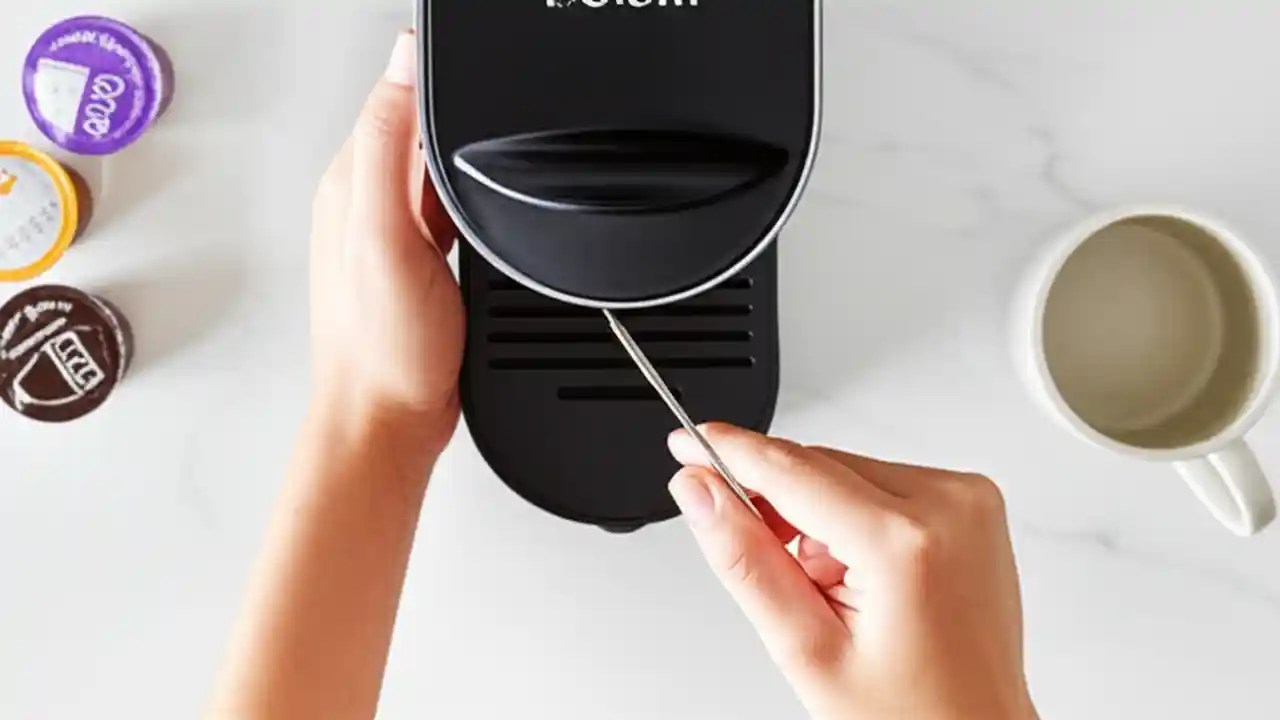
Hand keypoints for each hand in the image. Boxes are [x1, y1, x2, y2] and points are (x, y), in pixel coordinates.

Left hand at [309, 31, 463, 452]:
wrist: (392, 422)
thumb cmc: (386, 349)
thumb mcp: (389, 237)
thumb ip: (392, 148)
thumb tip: (403, 66)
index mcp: (350, 183)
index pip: (391, 95)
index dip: (433, 75)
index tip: (473, 62)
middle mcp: (365, 202)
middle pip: (418, 128)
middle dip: (456, 117)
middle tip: (500, 120)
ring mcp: (393, 234)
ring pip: (436, 170)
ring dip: (465, 163)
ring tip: (496, 175)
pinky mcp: (419, 262)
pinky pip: (448, 209)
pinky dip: (471, 204)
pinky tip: (487, 220)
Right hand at [668, 424, 1034, 719]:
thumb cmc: (910, 713)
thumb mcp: (805, 647)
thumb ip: (744, 559)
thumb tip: (698, 491)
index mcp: (907, 542)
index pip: (792, 469)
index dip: (729, 451)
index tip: (687, 443)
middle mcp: (950, 504)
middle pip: (819, 466)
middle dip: (781, 509)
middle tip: (783, 578)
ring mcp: (968, 498)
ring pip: (846, 472)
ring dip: (818, 517)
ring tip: (836, 592)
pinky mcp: (971, 500)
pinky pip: (882, 483)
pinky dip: (854, 519)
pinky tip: (862, 575)